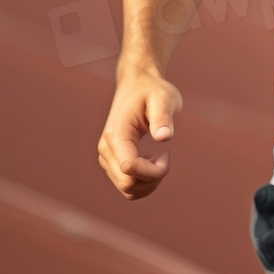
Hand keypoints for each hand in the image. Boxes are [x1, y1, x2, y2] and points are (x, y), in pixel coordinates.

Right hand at [97, 67, 182, 199]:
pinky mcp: (112, 162)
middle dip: (153, 178)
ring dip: (150, 182)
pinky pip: (127, 185)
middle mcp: (106, 149)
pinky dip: (145, 182)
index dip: (153, 171)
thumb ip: (163, 117)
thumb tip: (164, 137)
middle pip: (128, 185)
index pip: (129, 169)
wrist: (137, 85)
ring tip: (161, 157)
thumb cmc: (152, 90)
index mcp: (116, 135)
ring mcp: (107, 157)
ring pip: (127, 189)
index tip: (167, 153)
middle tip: (166, 155)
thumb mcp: (163, 98)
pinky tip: (154, 161)